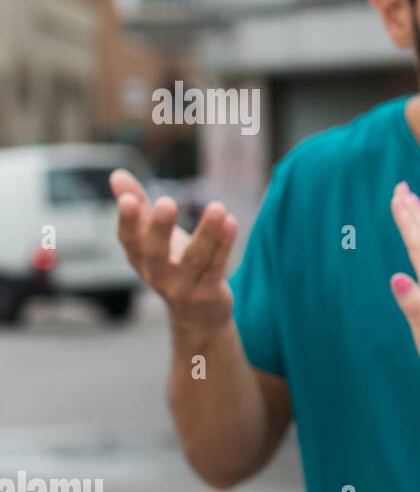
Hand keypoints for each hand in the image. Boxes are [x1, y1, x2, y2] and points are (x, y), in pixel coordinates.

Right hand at [109, 168, 238, 338]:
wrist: (198, 316)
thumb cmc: (173, 266)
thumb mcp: (153, 239)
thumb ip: (137, 206)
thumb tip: (117, 174)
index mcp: (140, 260)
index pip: (128, 240)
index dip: (127, 221)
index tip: (128, 199)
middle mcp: (157, 276)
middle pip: (155, 253)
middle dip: (160, 228)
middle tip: (166, 202)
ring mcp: (183, 288)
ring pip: (195, 259)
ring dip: (206, 233)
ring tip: (218, 207)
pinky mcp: (208, 294)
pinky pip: (217, 267)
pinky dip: (224, 245)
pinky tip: (231, 222)